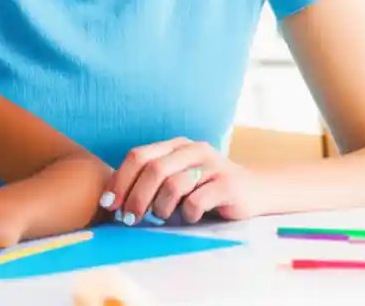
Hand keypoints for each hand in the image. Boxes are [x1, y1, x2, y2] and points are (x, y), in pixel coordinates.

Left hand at [100, 138, 263, 225]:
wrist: (255, 191)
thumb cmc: (206, 189)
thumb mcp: (177, 178)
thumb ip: (151, 182)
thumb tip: (114, 203)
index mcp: (175, 145)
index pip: (138, 156)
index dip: (120, 180)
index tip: (108, 204)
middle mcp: (193, 149)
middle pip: (152, 169)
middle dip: (135, 197)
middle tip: (129, 219)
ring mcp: (212, 165)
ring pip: (173, 184)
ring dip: (160, 207)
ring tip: (161, 218)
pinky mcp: (228, 184)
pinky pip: (196, 200)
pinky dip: (186, 214)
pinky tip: (189, 218)